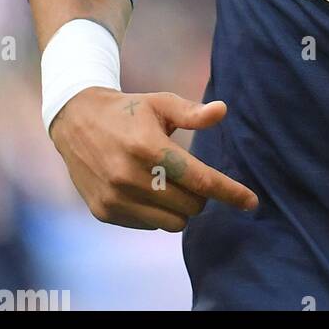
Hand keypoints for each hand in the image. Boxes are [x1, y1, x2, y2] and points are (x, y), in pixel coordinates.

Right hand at [49, 88, 258, 230]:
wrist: (77, 122)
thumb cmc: (128, 111)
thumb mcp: (160, 103)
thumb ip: (192, 112)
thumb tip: (222, 111)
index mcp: (148, 147)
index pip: (199, 180)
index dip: (229, 191)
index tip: (252, 202)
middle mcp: (130, 177)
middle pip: (190, 206)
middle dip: (200, 195)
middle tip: (192, 177)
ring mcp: (115, 198)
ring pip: (171, 223)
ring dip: (180, 208)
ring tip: (168, 183)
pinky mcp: (104, 212)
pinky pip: (148, 225)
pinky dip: (157, 212)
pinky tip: (147, 190)